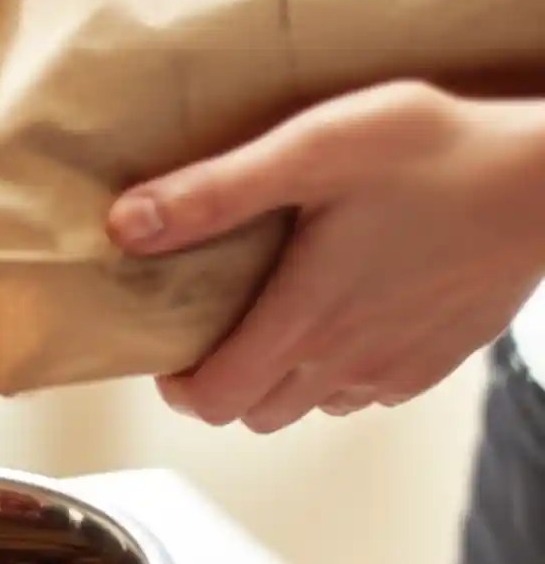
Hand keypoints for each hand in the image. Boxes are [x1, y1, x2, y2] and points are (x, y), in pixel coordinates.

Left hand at [107, 80, 544, 432]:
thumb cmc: (435, 156)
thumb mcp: (310, 151)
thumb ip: (215, 193)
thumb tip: (128, 225)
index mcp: (304, 321)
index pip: (213, 401)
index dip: (178, 387)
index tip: (170, 352)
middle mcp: (344, 363)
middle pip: (253, 413)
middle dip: (221, 383)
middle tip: (217, 328)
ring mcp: (392, 371)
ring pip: (307, 409)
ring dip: (277, 380)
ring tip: (276, 318)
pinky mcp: (433, 364)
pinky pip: (364, 396)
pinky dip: (336, 375)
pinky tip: (344, 317)